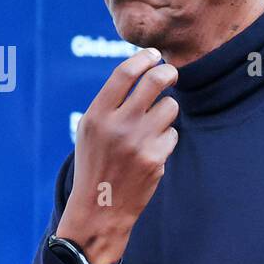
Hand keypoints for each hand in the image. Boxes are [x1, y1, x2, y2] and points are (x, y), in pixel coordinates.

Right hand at [57, 49, 178, 263]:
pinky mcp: (157, 159)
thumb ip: (111, 103)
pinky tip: (152, 151)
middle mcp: (118, 125)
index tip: (154, 55)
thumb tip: (141, 71)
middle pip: (155, 82)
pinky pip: (173, 134)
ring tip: (154, 125)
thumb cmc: (96, 164)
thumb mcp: (91, 130)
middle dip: (168, 73)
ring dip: (167, 111)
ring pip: (170, 107)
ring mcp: (139, 142)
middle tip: (171, 74)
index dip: (143, 59)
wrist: (100, 208)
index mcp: (96, 115)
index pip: (124, 73)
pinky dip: (166, 139)